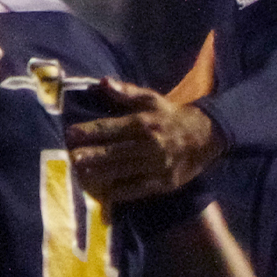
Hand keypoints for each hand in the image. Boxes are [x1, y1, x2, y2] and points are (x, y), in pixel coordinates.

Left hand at [66, 78, 225, 203]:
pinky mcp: (164, 183)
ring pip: (124, 172)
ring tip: (79, 176)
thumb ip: (126, 92)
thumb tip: (103, 82)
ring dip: (100, 175)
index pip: (111, 127)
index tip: (69, 134)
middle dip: (91, 155)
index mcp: (144, 122)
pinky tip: (103, 194)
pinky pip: (138, 190)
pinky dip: (120, 193)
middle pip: (115, 152)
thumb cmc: (171, 116)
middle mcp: (150, 144)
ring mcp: (158, 165)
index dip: (89, 131)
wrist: (206, 136)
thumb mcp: (152, 99)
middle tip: (70, 158)